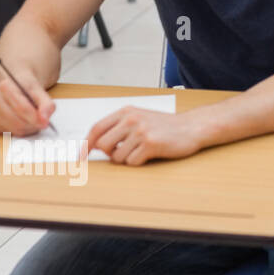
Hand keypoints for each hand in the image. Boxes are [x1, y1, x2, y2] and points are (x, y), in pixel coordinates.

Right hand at [0, 63, 54, 134]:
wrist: (17, 86)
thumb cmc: (28, 89)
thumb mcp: (41, 92)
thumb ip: (46, 105)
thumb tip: (44, 120)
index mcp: (5, 87)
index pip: (22, 108)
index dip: (35, 118)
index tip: (45, 123)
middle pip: (17, 121)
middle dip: (32, 124)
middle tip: (41, 122)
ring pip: (13, 129)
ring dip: (27, 129)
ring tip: (33, 120)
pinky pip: (8, 133)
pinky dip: (19, 131)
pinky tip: (23, 122)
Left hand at [85, 108, 204, 165]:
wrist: (193, 127)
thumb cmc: (166, 125)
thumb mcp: (140, 118)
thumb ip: (119, 127)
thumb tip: (95, 145)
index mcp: (126, 112)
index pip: (96, 128)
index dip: (85, 145)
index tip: (81, 156)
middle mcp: (131, 119)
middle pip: (102, 145)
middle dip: (110, 153)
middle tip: (124, 152)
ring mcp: (141, 131)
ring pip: (117, 156)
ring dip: (126, 158)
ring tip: (141, 151)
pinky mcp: (150, 144)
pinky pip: (132, 162)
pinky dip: (139, 162)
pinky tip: (150, 154)